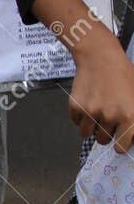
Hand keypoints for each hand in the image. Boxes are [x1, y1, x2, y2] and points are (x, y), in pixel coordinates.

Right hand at [70, 29, 133, 151]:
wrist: (100, 57)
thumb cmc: (123, 74)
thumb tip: (130, 135)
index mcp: (130, 116)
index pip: (120, 147)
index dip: (119, 142)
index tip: (118, 137)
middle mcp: (110, 117)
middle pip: (103, 140)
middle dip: (104, 132)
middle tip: (107, 118)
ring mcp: (91, 113)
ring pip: (87, 134)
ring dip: (91, 126)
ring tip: (96, 112)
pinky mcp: (76, 108)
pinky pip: (76, 122)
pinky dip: (80, 117)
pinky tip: (87, 103)